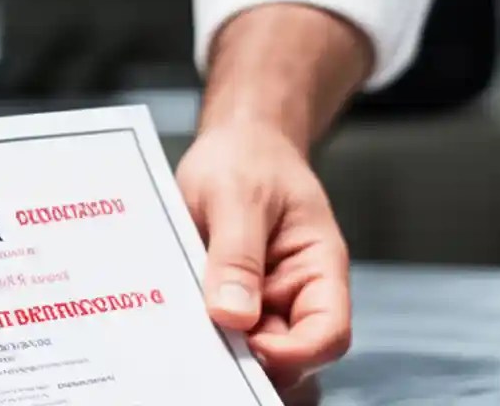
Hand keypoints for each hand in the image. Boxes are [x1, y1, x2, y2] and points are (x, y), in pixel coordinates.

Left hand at [176, 122, 351, 388]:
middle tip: (203, 347)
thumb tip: (233, 317)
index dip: (295, 354)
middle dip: (250, 359)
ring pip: (246, 346)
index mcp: (318, 268)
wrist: (233, 140)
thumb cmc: (248, 157)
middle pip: (287, 354)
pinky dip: (197, 328)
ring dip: (218, 345)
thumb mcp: (237, 195)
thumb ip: (237, 255)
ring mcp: (259, 298)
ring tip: (181, 326)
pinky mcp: (225, 296)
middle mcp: (294, 292)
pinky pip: (215, 325)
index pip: (328, 334)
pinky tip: (171, 316)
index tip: (250, 348)